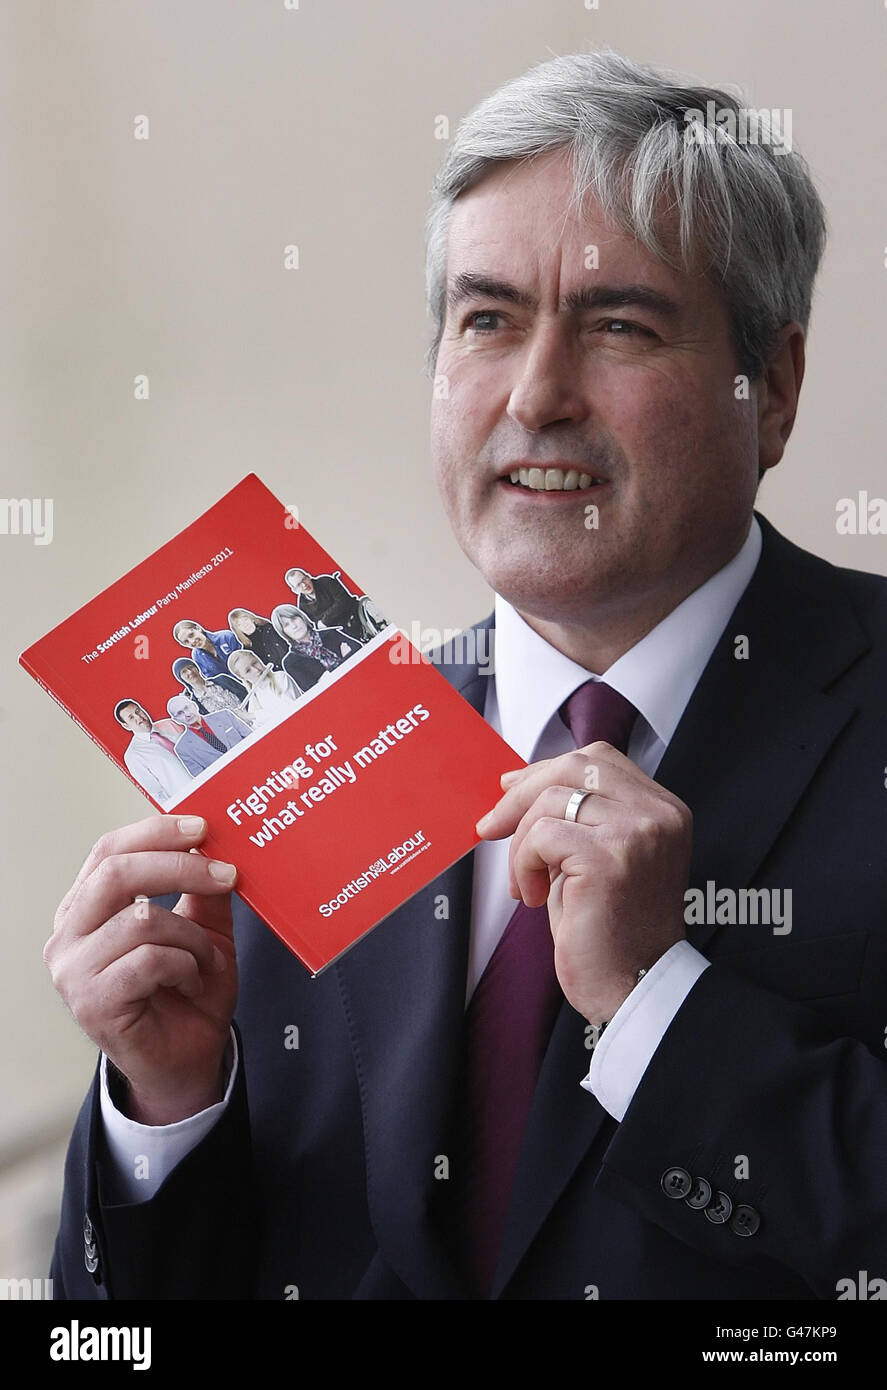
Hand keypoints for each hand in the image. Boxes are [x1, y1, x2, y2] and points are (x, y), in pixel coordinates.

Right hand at [44, 815, 238, 1123]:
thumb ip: (203, 889)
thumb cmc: (187, 992)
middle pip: (116, 872)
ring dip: (192, 936)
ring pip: (141, 918)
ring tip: (207, 958)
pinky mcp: (92, 1002)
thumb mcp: (203, 928)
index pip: (108, 851)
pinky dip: (186, 965)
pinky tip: (191, 981)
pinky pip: (150, 960)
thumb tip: (217, 842)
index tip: (202, 827)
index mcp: (86, 907)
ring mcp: (74, 971)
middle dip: (180, 866)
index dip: (155, 832)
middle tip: (227, 873)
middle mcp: (69, 935)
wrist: (187, 1058)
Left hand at [476, 742, 691, 1023]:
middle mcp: (658, 814)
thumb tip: (516, 783)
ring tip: (525, 883)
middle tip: (492, 827)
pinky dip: (523, 864)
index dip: (547, 769)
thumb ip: (578, 816)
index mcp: (664, 809)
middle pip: (574, 766)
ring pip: (550, 800)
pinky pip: (541, 836)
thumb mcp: (600, 857)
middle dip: (521, 793)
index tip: (509, 791)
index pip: (599, 760)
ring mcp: (637, 833)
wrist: (632, 987)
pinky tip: (533, 896)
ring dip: (521, 843)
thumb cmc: (610, 930)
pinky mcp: (609, 858)